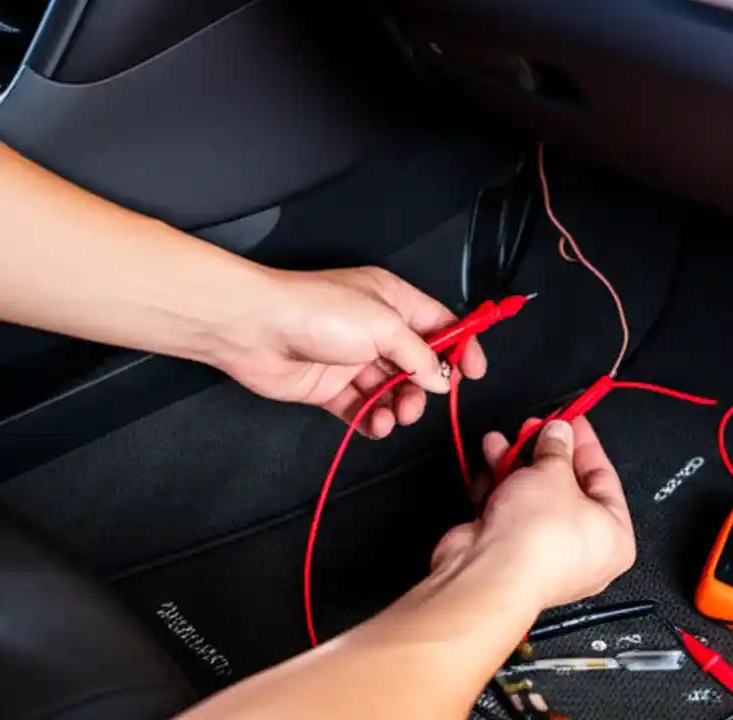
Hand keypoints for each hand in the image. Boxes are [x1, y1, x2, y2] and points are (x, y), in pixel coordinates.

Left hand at [215, 267, 486, 437]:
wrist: (256, 329)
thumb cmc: (319, 312)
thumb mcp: (384, 325)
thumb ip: (418, 354)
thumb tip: (440, 378)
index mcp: (392, 300)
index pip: (439, 323)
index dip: (461, 347)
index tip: (475, 373)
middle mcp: (375, 328)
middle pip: (416, 362)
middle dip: (424, 386)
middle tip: (419, 402)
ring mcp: (351, 359)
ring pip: (390, 389)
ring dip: (399, 406)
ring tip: (395, 415)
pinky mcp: (330, 387)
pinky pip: (361, 408)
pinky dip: (372, 420)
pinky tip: (375, 425)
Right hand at [431, 417, 635, 608]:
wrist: (489, 573)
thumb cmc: (537, 539)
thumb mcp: (554, 473)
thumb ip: (557, 448)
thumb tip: (559, 433)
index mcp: (614, 537)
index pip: (604, 479)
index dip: (585, 444)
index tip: (572, 420)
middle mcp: (583, 550)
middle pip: (566, 488)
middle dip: (546, 454)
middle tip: (538, 428)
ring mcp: (544, 552)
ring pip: (533, 497)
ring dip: (517, 465)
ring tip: (506, 440)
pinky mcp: (511, 551)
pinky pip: (510, 511)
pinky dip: (500, 486)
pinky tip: (490, 461)